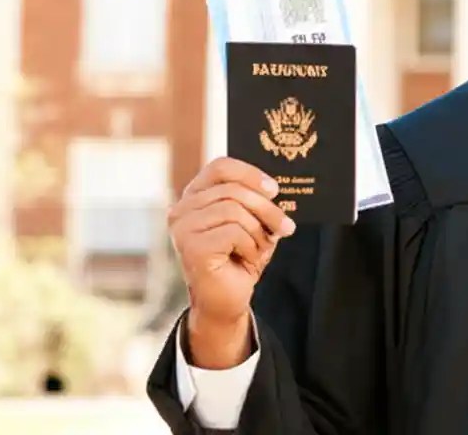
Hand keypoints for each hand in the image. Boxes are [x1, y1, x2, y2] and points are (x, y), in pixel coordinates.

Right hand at [168, 157, 295, 367]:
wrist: (226, 300)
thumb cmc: (238, 259)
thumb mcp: (252, 224)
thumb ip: (257, 202)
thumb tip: (275, 189)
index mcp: (194, 197)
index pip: (220, 167)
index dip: (250, 173)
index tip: (274, 189)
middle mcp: (182, 210)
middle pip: (233, 190)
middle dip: (267, 209)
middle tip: (285, 227)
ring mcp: (183, 228)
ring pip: (234, 210)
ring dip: (257, 232)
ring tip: (257, 249)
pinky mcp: (191, 247)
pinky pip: (233, 233)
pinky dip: (250, 247)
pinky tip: (245, 260)